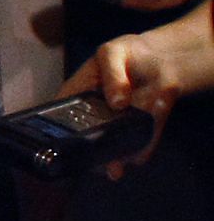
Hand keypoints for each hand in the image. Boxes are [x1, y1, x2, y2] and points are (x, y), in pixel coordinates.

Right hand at [57, 14, 205, 175]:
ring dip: (117, 159)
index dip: (57, 131)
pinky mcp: (143, 127)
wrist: (162, 58)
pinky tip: (140, 156)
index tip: (61, 146)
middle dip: (93, 158)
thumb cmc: (127, 52)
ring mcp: (118, 124)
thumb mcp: (112, 53)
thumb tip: (117, 102)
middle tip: (98, 166)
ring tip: (117, 168)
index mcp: (77, 94)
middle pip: (87, 140)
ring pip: (114, 148)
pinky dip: (143, 149)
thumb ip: (113, 75)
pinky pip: (142, 142)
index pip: (61, 116)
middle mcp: (94, 115)